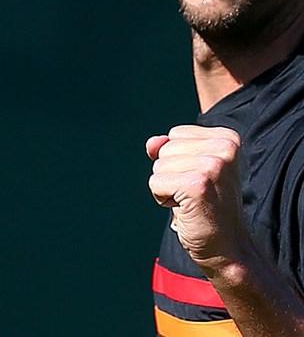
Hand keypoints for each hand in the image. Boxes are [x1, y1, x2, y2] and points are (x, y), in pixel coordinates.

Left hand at [147, 125, 246, 267]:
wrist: (228, 247)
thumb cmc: (208, 207)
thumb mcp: (191, 169)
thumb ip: (169, 148)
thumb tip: (153, 142)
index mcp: (228, 138)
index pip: (175, 134)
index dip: (178, 160)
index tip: (201, 180)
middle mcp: (225, 147)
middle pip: (165, 148)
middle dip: (171, 173)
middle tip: (197, 193)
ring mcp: (213, 165)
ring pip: (158, 166)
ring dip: (168, 187)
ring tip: (193, 201)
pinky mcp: (197, 185)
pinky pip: (155, 183)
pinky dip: (162, 199)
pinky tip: (186, 209)